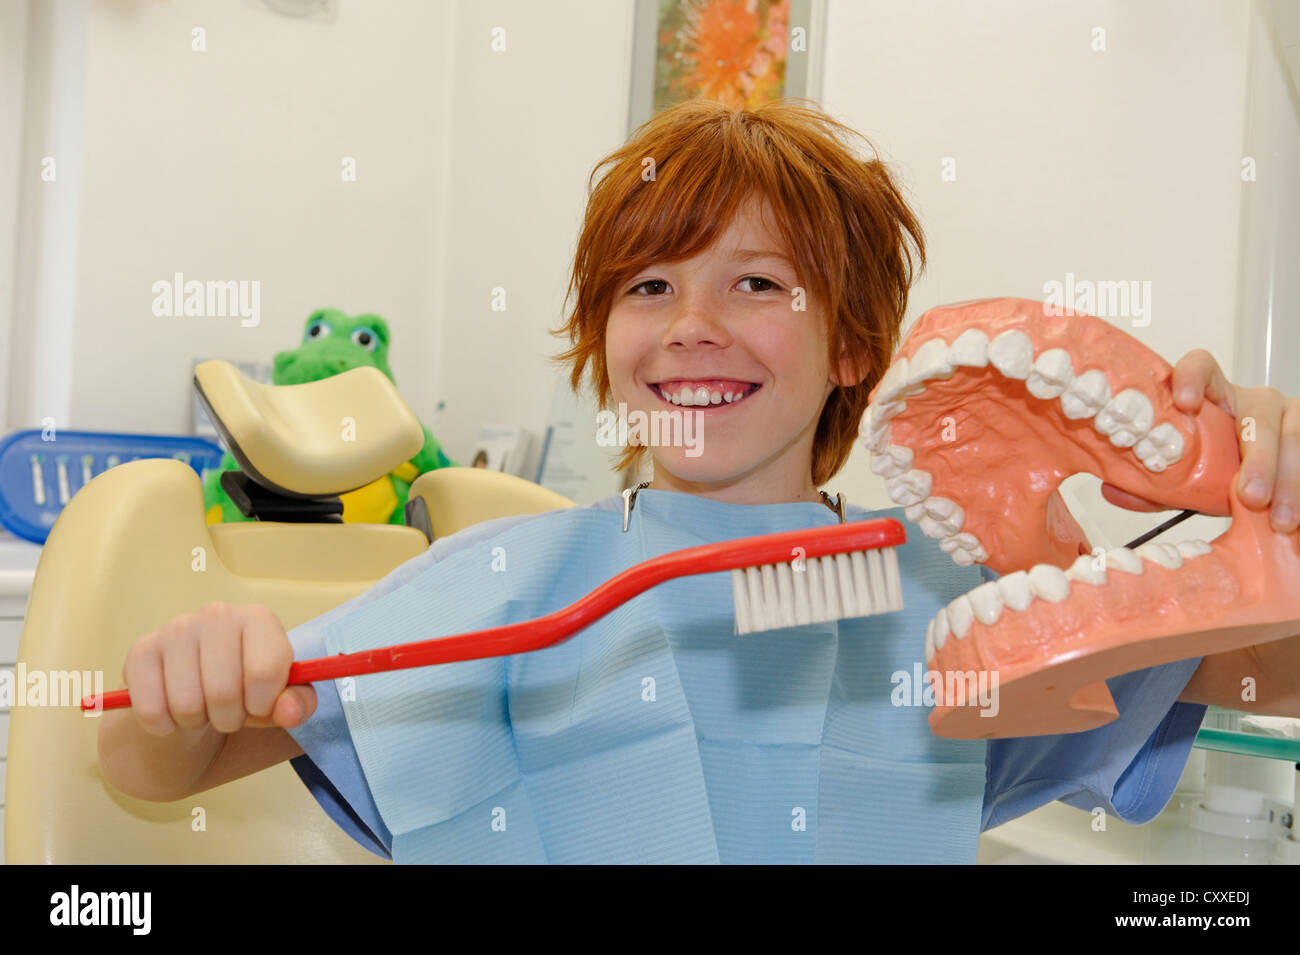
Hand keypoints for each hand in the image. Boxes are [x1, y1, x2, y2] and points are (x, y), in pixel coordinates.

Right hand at [122, 602, 315, 735]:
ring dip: (196, 722)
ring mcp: (176, 628)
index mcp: (259, 619)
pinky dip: (164, 726)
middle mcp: (218, 614)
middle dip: (229, 719)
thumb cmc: (246, 689)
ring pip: (186, 704)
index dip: (263, 705)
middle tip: (228, 712)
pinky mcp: (141, 650)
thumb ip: (297, 704)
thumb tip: (289, 713)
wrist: (195, 689)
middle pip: (223, 692)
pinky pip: (151, 709)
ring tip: (203, 708)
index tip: (259, 707)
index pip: (265, 672)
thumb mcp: (279, 698)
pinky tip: (171, 711)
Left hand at [1101, 349, 1299, 533]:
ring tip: (1279, 519)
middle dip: (1257, 459)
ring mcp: (1292, 416)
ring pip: (1295, 439)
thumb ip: (1157, 487)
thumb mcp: (1192, 480)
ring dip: (1288, 482)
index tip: (1184, 403)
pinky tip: (1295, 517)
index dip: (1192, 377)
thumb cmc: (1225, 473)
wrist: (1272, 487)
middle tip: (1248, 496)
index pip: (1203, 367)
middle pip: (1260, 415)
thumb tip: (1112, 490)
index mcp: (1217, 400)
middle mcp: (1256, 401)